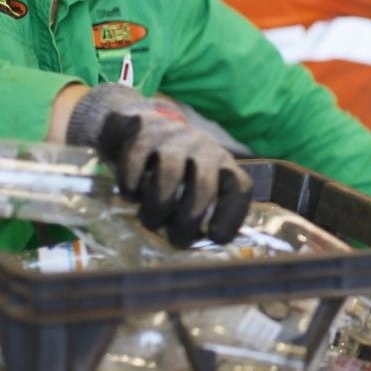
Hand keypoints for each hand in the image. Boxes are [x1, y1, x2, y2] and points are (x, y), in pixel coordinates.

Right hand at [66, 84, 251, 246]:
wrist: (140, 126)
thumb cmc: (173, 169)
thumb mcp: (194, 186)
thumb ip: (200, 212)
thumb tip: (199, 244)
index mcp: (223, 164)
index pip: (240, 186)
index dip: (232, 215)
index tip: (215, 237)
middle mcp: (204, 148)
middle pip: (204, 185)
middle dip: (188, 218)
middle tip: (175, 238)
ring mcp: (174, 138)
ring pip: (170, 173)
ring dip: (157, 206)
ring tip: (150, 220)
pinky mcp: (143, 132)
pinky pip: (136, 162)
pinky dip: (131, 185)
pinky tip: (130, 195)